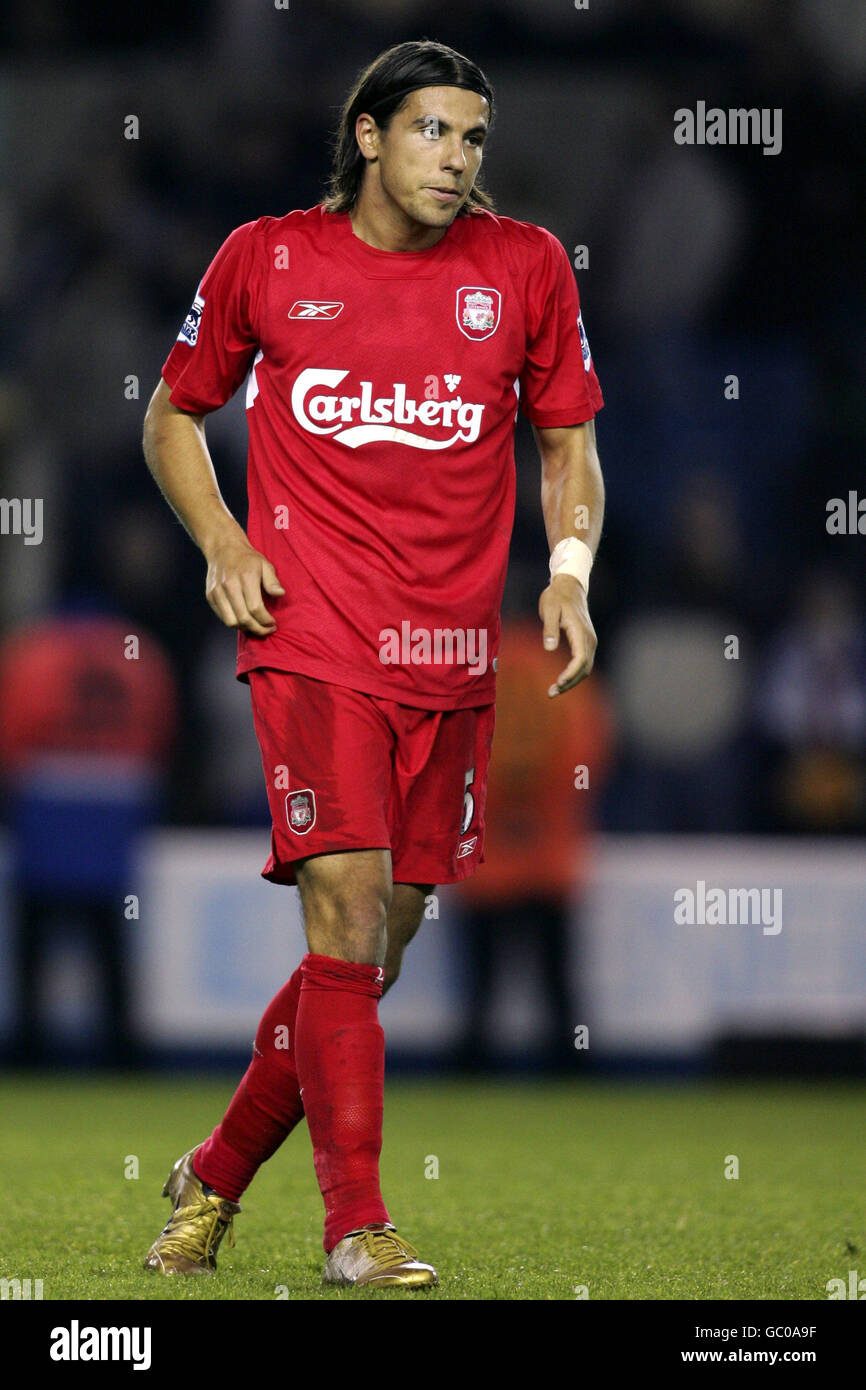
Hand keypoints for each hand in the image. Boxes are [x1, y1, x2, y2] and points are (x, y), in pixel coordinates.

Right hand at [204, 530, 285, 636]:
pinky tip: (244, 621)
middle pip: (243, 618)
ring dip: (245, 628)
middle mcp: (229, 585)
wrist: (223, 548)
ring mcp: (217, 591)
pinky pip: (222, 617)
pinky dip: (234, 622)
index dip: (265, 620)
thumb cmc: (247, 558)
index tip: (273, 624)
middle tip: (266, 630)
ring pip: (230, 621)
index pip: (255, 608)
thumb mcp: (265, 565)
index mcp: (245, 577)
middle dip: (257, 629)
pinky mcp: (210, 596)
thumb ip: (273, 581)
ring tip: (255, 627)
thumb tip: (280, 594)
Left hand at [538, 572, 596, 696]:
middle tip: (551, 693)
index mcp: (580, 631)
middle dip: (569, 683)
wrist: (569, 586)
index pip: (580, 659)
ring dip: (571, 681)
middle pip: (584, 668)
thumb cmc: (557, 596)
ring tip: (553, 691)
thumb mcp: (550, 608)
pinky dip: (573, 675)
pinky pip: (583, 663)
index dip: (570, 673)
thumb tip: (549, 648)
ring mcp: (589, 641)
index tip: (558, 683)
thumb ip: (550, 628)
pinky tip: (561, 681)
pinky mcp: (585, 643)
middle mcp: (589, 639)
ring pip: (585, 668)